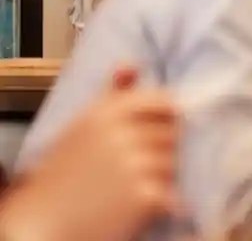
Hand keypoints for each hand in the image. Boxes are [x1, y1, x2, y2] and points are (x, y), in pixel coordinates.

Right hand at [0, 66, 178, 240]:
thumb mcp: (83, 127)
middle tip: (137, 168)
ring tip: (131, 188)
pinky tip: (136, 207)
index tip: (157, 132)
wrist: (39, 224)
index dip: (166, 118)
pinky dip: (163, 203)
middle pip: (174, 133)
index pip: (164, 101)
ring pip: (175, 163)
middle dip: (164, 150)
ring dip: (163, 177)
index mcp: (105, 112)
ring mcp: (134, 163)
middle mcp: (121, 133)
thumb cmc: (63, 175)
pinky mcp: (143, 195)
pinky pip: (173, 193)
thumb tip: (131, 64)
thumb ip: (113, 96)